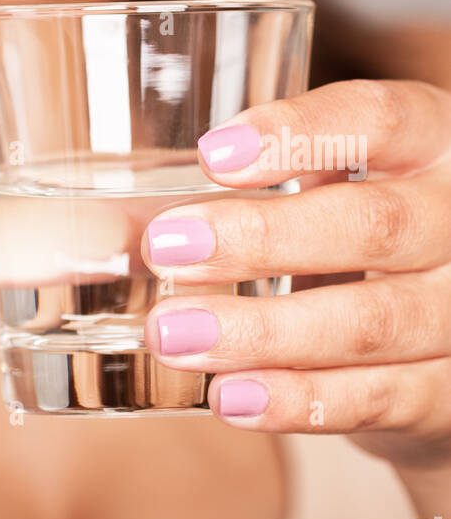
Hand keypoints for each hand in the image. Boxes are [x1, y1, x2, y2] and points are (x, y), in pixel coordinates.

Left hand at [141, 79, 450, 477]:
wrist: (444, 335)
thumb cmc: (357, 230)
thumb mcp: (324, 184)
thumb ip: (238, 188)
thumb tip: (102, 226)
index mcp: (431, 139)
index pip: (379, 117)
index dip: (298, 132)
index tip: (212, 154)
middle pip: (373, 223)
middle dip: (262, 238)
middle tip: (167, 247)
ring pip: (371, 322)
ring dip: (263, 332)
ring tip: (174, 333)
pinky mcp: (450, 392)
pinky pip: (380, 399)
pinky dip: (301, 401)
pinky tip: (231, 397)